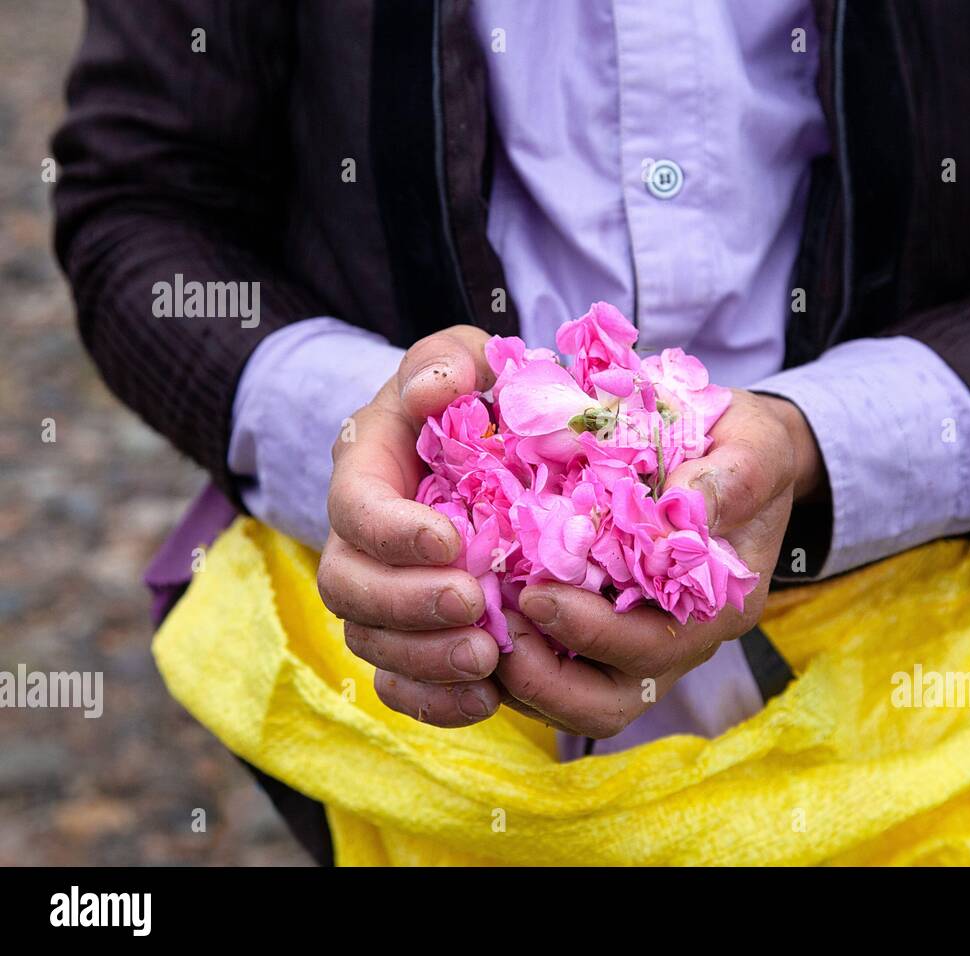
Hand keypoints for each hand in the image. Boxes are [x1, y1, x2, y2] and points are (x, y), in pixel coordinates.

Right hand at [317, 325, 506, 727]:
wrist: (471, 449)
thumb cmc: (468, 398)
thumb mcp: (462, 359)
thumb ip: (447, 361)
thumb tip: (437, 389)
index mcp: (365, 472)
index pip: (354, 508)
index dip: (391, 532)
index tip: (449, 541)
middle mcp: (358, 541)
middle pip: (349, 588)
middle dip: (407, 604)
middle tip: (472, 606)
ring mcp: (378, 595)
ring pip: (371, 643)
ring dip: (425, 659)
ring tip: (489, 659)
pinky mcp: (406, 637)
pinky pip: (399, 684)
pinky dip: (435, 701)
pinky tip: (487, 700)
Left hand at [494, 390, 823, 737]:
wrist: (747, 461)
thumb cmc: (749, 451)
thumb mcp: (757, 449)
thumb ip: (733, 478)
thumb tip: (687, 501)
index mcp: (718, 605)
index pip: (655, 648)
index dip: (592, 632)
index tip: (535, 593)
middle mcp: (682, 642)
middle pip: (610, 703)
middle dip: (545, 677)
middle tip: (496, 622)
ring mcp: (645, 647)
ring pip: (580, 705)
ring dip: (526, 681)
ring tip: (484, 626)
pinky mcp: (610, 637)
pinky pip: (563, 681)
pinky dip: (524, 663)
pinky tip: (490, 618)